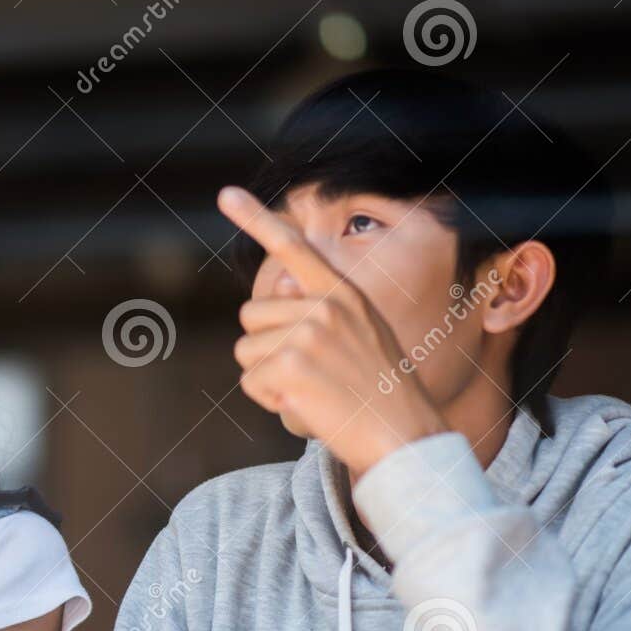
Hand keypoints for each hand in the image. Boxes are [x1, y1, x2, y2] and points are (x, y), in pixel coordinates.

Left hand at [219, 185, 448, 476]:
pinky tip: (309, 406)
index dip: (255, 218)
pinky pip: (250, 383)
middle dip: (267, 348)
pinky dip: (270, 401)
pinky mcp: (290, 366)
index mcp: (344, 293)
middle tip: (312, 374)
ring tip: (314, 390)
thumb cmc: (381, 393)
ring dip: (267, 377)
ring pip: (245, 351)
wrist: (405, 437)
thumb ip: (324, 311)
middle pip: (251, 316)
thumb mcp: (362, 336)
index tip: (225, 193)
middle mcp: (325, 305)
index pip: (294, 247)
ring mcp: (307, 333)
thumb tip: (278, 291)